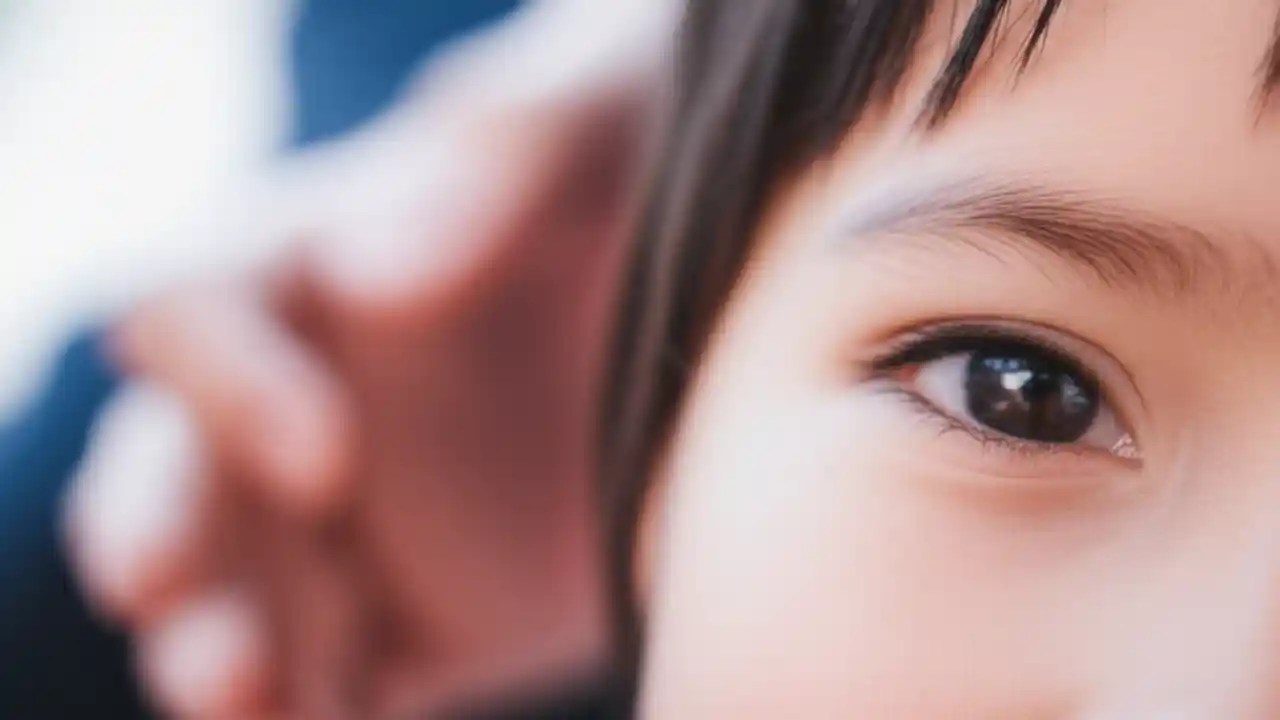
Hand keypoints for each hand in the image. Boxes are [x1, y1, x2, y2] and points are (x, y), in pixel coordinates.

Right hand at [64, 3, 671, 716]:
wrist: (722, 299)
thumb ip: (502, 155)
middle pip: (173, 478)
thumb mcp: (590, 127)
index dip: (228, 385)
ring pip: (239, 606)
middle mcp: (302, 400)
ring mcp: (352, 529)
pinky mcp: (421, 626)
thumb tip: (375, 257)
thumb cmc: (635, 177)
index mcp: (309, 262)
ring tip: (250, 707)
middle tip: (202, 625)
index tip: (331, 457)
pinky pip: (343, 691)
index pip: (195, 308)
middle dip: (167, 547)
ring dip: (223, 665)